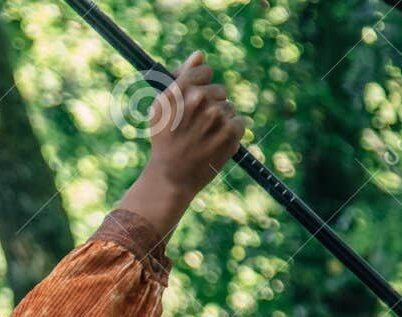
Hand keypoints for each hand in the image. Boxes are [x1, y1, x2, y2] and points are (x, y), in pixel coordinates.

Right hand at [117, 51, 249, 238]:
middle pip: (219, 90)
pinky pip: (239, 122)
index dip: (200, 86)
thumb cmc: (164, 142)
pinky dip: (230, 134)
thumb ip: (182, 78)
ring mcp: (216, 116)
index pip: (204, 72)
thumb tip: (200, 54)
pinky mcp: (231, 131)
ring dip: (220, 122)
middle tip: (196, 128)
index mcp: (180, 91)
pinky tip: (214, 144)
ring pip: (228, 107)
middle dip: (211, 106)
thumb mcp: (162, 109)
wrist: (170, 178)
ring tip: (203, 139)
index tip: (194, 101)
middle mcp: (197, 100)